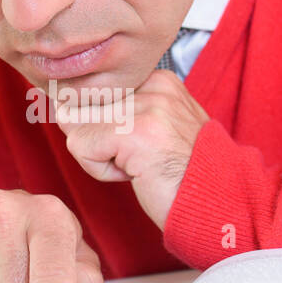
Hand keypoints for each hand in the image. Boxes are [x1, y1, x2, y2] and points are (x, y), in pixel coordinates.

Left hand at [55, 69, 208, 228]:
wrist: (221, 203)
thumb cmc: (184, 176)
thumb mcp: (151, 129)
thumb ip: (115, 112)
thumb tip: (60, 107)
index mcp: (156, 79)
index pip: (90, 90)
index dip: (99, 128)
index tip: (136, 147)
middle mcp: (151, 83)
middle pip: (78, 105)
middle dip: (95, 141)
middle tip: (138, 158)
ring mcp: (144, 105)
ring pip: (75, 127)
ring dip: (98, 157)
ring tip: (138, 165)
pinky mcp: (134, 130)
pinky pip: (81, 147)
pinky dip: (100, 170)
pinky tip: (135, 174)